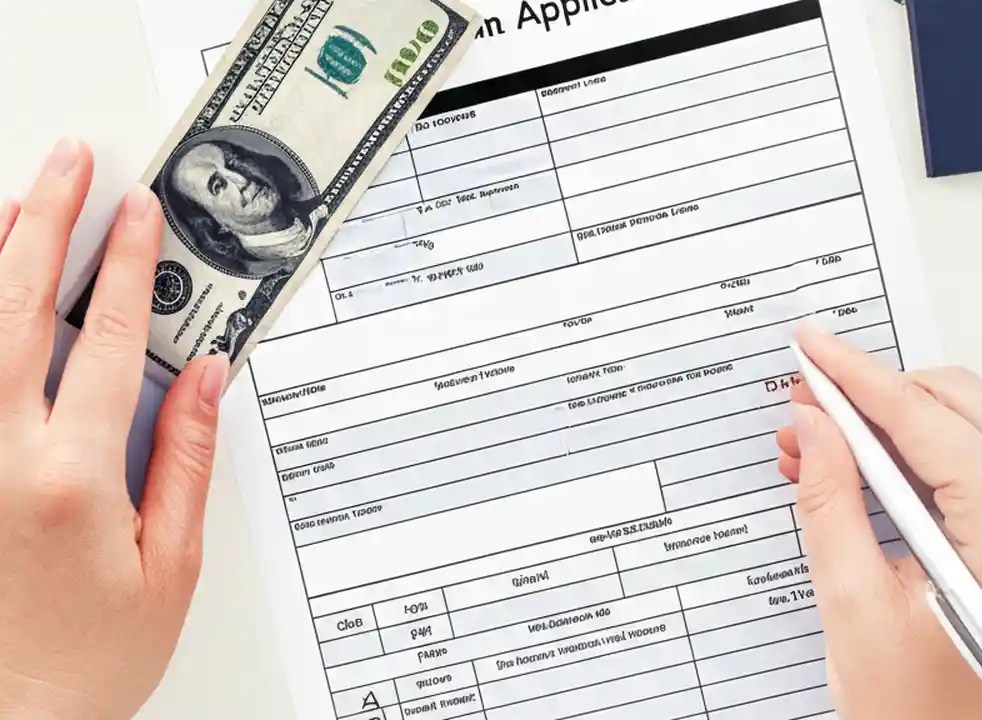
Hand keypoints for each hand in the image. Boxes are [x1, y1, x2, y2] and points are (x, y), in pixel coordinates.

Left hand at [0, 139, 227, 719]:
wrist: (12, 719)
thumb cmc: (88, 660)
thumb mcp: (169, 568)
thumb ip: (187, 461)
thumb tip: (206, 381)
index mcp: (72, 478)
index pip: (107, 342)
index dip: (128, 267)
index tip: (140, 214)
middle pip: (17, 311)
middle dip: (47, 223)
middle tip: (69, 166)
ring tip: (17, 199)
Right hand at [777, 322, 981, 718]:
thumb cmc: (925, 712)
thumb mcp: (855, 606)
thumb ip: (830, 501)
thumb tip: (815, 426)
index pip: (921, 415)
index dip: (856, 376)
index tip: (811, 348)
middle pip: (954, 401)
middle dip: (873, 395)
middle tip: (805, 407)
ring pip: (968, 422)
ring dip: (894, 422)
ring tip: (821, 446)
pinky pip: (980, 459)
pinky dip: (920, 453)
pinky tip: (864, 470)